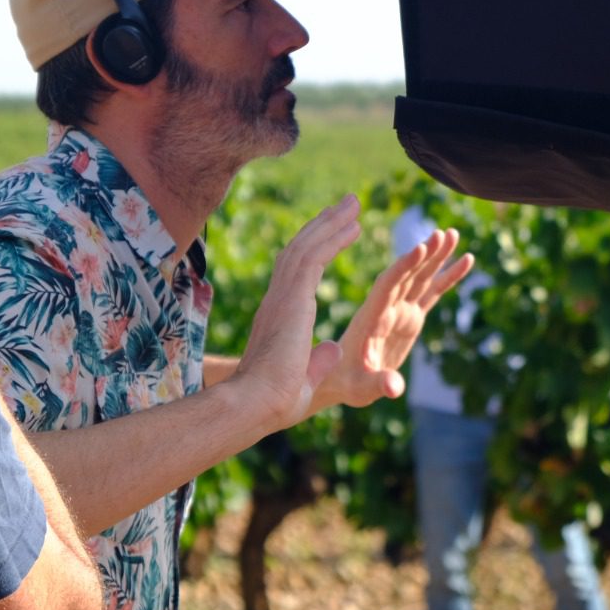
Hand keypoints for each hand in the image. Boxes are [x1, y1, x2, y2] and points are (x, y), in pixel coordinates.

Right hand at [230, 196, 361, 429]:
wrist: (256, 404)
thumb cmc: (274, 402)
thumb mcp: (302, 378)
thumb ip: (317, 361)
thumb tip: (332, 348)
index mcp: (277, 317)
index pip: (295, 273)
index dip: (313, 249)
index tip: (330, 233)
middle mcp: (277, 301)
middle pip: (299, 250)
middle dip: (323, 225)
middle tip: (345, 205)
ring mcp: (282, 297)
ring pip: (306, 247)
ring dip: (331, 224)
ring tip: (353, 205)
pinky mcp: (293, 299)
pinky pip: (314, 257)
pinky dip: (333, 238)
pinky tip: (354, 227)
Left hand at [310, 227, 473, 413]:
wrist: (339, 380)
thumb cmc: (345, 384)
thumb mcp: (359, 388)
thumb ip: (378, 384)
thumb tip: (395, 387)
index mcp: (370, 318)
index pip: (387, 286)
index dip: (403, 267)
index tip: (419, 248)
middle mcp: (385, 308)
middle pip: (407, 275)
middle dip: (424, 255)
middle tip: (442, 234)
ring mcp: (399, 311)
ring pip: (420, 278)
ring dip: (436, 256)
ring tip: (453, 234)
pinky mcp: (410, 318)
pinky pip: (432, 293)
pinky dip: (447, 276)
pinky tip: (466, 260)